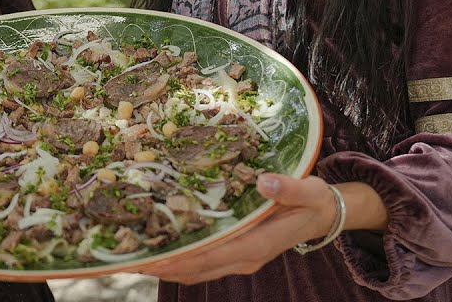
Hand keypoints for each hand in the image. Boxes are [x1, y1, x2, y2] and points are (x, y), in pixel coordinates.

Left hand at [137, 175, 383, 284]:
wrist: (324, 215)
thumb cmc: (314, 200)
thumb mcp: (309, 190)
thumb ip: (288, 188)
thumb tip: (263, 181)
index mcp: (257, 244)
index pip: (212, 256)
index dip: (181, 258)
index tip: (153, 256)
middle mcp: (244, 257)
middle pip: (196, 269)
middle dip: (162, 265)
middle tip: (127, 257)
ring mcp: (239, 258)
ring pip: (196, 269)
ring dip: (167, 265)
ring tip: (134, 254)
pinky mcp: (236, 253)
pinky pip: (202, 262)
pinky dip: (180, 259)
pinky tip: (161, 246)